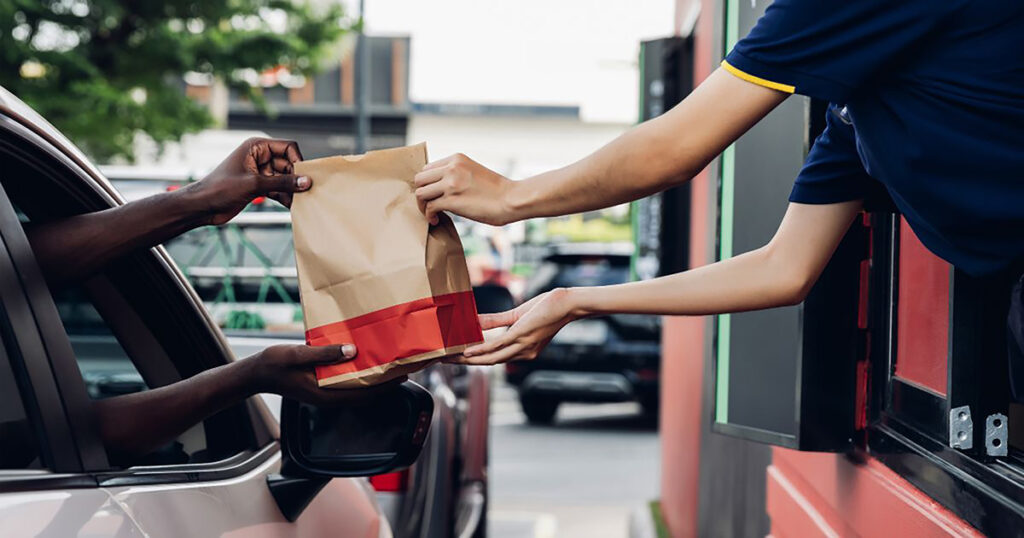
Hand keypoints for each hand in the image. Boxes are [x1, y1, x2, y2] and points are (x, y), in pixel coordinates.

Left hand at [185, 137, 307, 224]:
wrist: (202, 207)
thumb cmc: (220, 188)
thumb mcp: (254, 184)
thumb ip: (282, 182)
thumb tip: (306, 182)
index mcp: (256, 147)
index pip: (287, 147)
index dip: (298, 160)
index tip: (305, 177)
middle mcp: (260, 157)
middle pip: (289, 164)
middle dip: (296, 178)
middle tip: (306, 193)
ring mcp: (260, 172)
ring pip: (285, 178)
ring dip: (292, 190)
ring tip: (301, 202)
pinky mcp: (259, 186)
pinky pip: (279, 189)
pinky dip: (285, 197)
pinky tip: (292, 207)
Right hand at [246, 343, 401, 404]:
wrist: (256, 372)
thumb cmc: (275, 363)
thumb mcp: (299, 354)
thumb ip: (325, 354)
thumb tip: (352, 351)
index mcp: (324, 394)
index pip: (362, 393)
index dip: (384, 387)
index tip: (401, 377)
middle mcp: (328, 396)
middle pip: (363, 393)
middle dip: (383, 384)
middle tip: (402, 368)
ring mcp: (325, 393)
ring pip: (355, 389)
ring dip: (372, 379)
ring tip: (388, 365)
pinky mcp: (321, 386)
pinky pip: (346, 383)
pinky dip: (358, 375)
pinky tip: (364, 362)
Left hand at [414, 153, 515, 225]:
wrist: (511, 199)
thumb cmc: (497, 191)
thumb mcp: (474, 172)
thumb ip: (457, 174)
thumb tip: (441, 187)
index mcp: (457, 159)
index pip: (428, 168)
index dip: (428, 183)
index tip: (433, 193)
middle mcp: (451, 168)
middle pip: (420, 179)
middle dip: (422, 193)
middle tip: (429, 204)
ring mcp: (450, 183)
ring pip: (420, 193)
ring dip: (423, 205)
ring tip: (431, 213)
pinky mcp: (451, 200)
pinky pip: (429, 207)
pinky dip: (429, 216)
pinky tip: (436, 220)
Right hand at [450, 288, 578, 364]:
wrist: (567, 304)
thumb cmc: (547, 308)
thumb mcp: (517, 315)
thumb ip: (496, 321)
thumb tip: (475, 321)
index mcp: (523, 351)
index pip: (494, 359)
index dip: (473, 360)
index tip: (455, 359)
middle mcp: (523, 354)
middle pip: (488, 362)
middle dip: (465, 363)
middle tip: (444, 361)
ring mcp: (522, 346)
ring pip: (490, 358)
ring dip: (468, 359)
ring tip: (450, 358)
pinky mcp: (521, 336)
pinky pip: (496, 346)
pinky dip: (480, 350)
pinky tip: (466, 351)